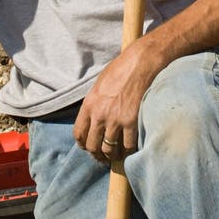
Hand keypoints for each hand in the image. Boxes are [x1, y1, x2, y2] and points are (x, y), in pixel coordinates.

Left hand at [73, 38, 162, 163]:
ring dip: (113, 155)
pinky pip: (127, 146)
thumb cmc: (121, 69)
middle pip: (92, 146)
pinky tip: (131, 150)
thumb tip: (94, 119)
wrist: (140, 62)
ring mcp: (115, 119)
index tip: (90, 147)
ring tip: (117, 155)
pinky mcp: (131, 122)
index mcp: (89, 104)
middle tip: (105, 156)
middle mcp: (99, 114)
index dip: (84, 145)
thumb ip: (95, 104)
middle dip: (98, 154)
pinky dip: (128, 151)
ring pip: (109, 149)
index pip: (79, 134)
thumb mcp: (99, 85)